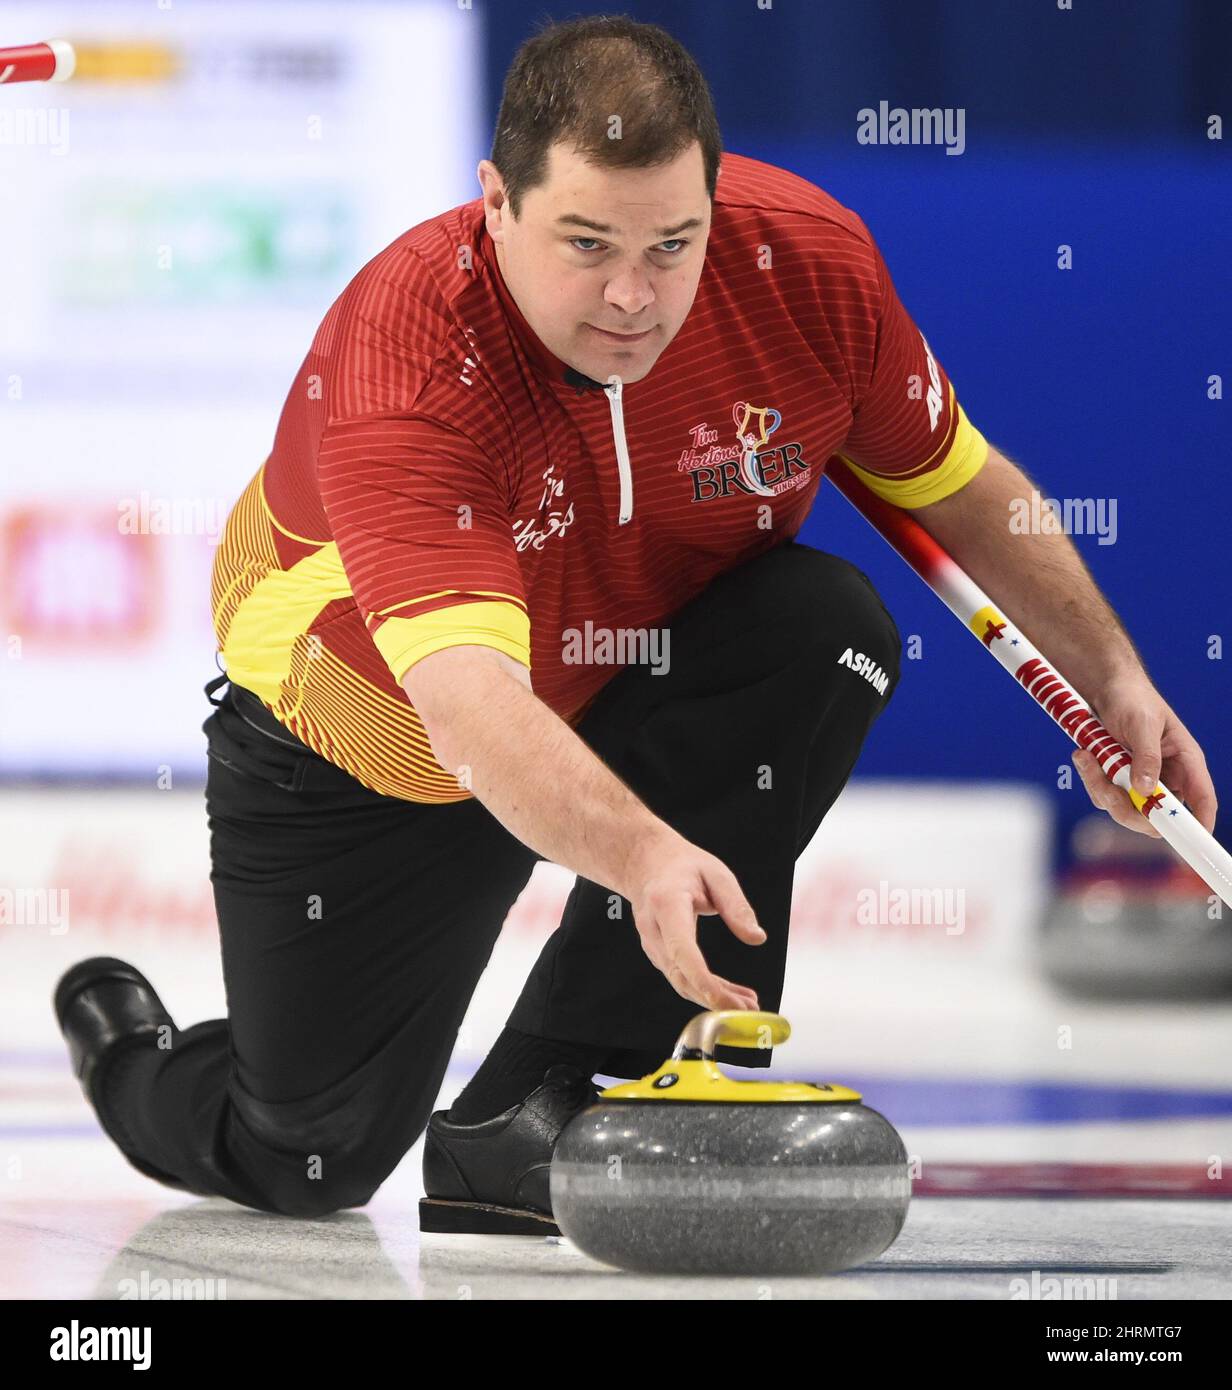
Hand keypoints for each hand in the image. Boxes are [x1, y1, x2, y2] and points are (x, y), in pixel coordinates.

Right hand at [624, 830, 764, 1010]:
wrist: (645, 862)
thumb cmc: (682, 865)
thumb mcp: (716, 873)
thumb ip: (736, 906)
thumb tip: (756, 938)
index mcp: (666, 904)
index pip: (681, 949)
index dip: (701, 978)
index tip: (723, 999)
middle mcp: (654, 929)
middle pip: (681, 974)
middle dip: (714, 998)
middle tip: (748, 1010)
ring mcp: (652, 944)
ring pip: (681, 981)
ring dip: (713, 998)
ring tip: (748, 1004)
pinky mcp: (658, 953)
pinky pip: (681, 976)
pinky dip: (706, 989)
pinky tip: (731, 994)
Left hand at [1071, 677, 1216, 836]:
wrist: (1104, 688)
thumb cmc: (1133, 699)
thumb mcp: (1142, 724)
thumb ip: (1146, 756)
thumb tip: (1146, 790)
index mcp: (1186, 763)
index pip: (1201, 800)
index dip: (1199, 824)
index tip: (1190, 841)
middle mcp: (1166, 777)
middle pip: (1156, 818)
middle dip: (1130, 810)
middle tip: (1108, 789)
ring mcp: (1140, 781)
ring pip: (1125, 810)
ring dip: (1102, 788)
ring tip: (1087, 758)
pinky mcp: (1117, 780)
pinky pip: (1104, 796)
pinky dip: (1091, 780)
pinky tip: (1083, 756)